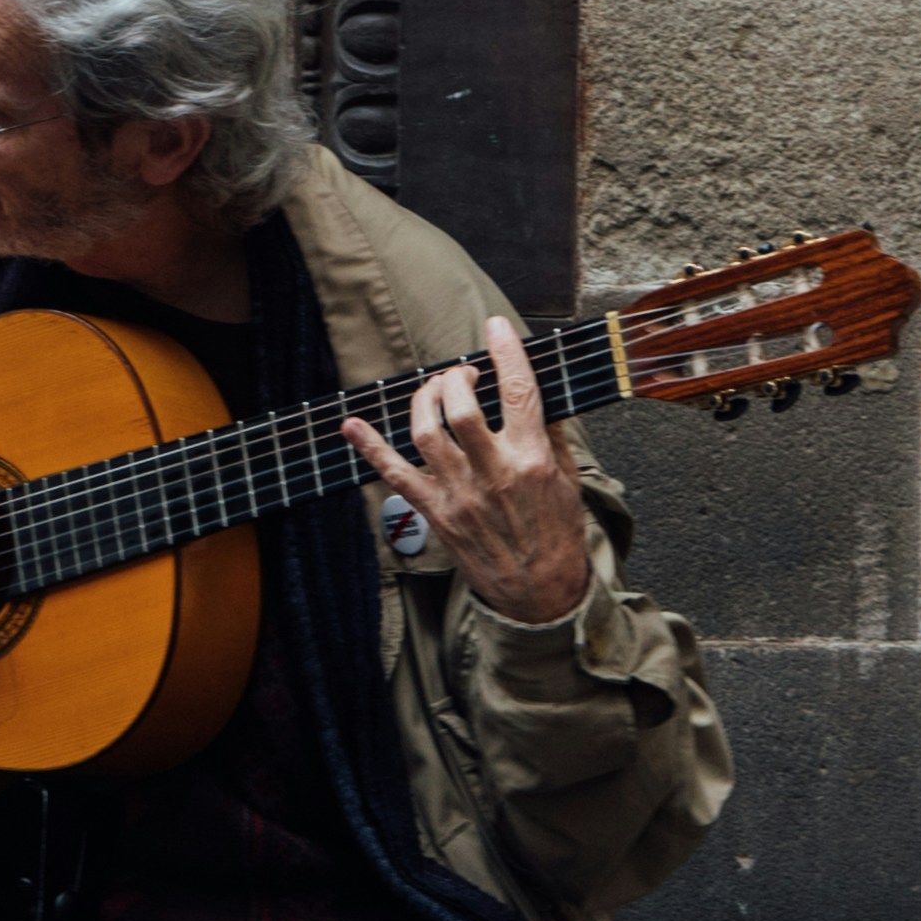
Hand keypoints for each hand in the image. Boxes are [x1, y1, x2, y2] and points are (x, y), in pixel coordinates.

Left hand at [350, 314, 595, 624]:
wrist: (540, 594)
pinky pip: (395, 476)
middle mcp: (492, 475)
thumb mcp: (567, 476)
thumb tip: (534, 388)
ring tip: (435, 391)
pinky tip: (353, 425)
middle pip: (462, 409)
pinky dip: (370, 448)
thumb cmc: (556, 533)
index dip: (506, 352)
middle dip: (457, 377)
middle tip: (463, 374)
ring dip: (425, 399)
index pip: (519, 391)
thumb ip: (550, 430)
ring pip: (427, 433)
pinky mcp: (436, 514)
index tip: (496, 327)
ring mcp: (459, 496)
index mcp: (531, 459)